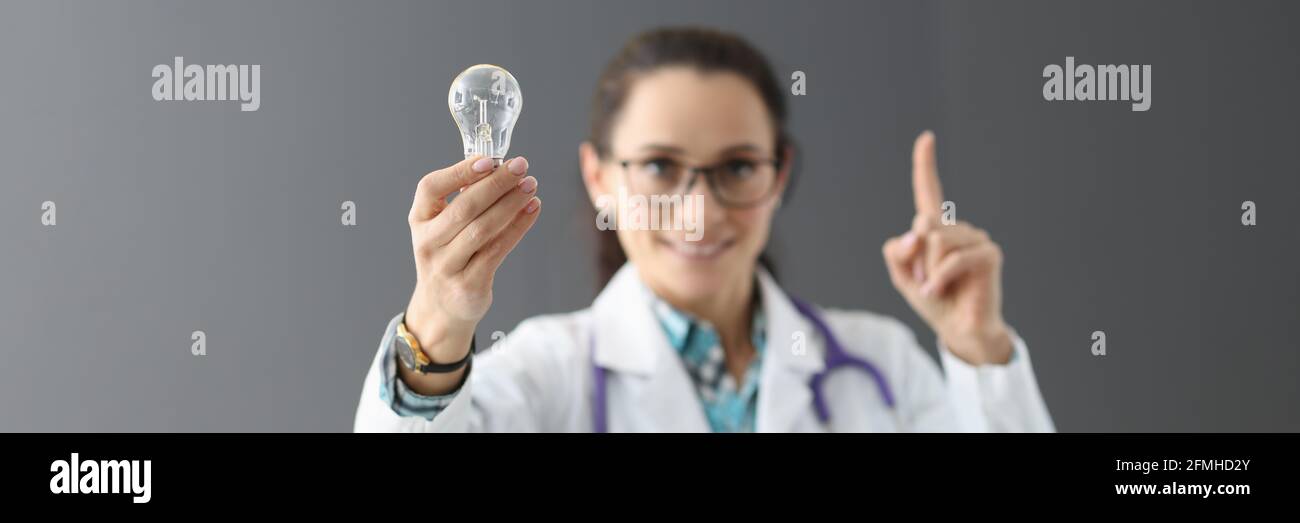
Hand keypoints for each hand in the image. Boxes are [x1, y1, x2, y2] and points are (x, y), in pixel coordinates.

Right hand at [405, 156, 540, 365]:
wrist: (441, 307)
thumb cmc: (448, 254)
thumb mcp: (442, 226)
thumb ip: (463, 199)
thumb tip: (498, 169)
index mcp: (419, 219)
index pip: (430, 188)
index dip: (459, 171)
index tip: (489, 160)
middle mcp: (428, 242)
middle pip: (464, 207)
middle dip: (496, 184)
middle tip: (521, 166)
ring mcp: (446, 266)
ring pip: (483, 229)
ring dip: (511, 204)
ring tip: (530, 186)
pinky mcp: (469, 284)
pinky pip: (497, 250)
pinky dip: (518, 228)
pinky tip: (532, 210)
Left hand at [882, 131, 1012, 364]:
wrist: (959, 330)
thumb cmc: (935, 301)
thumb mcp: (903, 277)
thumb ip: (897, 253)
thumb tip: (917, 233)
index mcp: (936, 231)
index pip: (929, 193)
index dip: (925, 166)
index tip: (926, 138)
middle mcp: (958, 229)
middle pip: (922, 227)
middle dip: (915, 259)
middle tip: (926, 282)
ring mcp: (976, 239)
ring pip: (935, 242)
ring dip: (928, 271)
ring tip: (937, 288)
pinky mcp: (989, 254)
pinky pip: (952, 258)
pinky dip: (939, 278)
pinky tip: (939, 292)